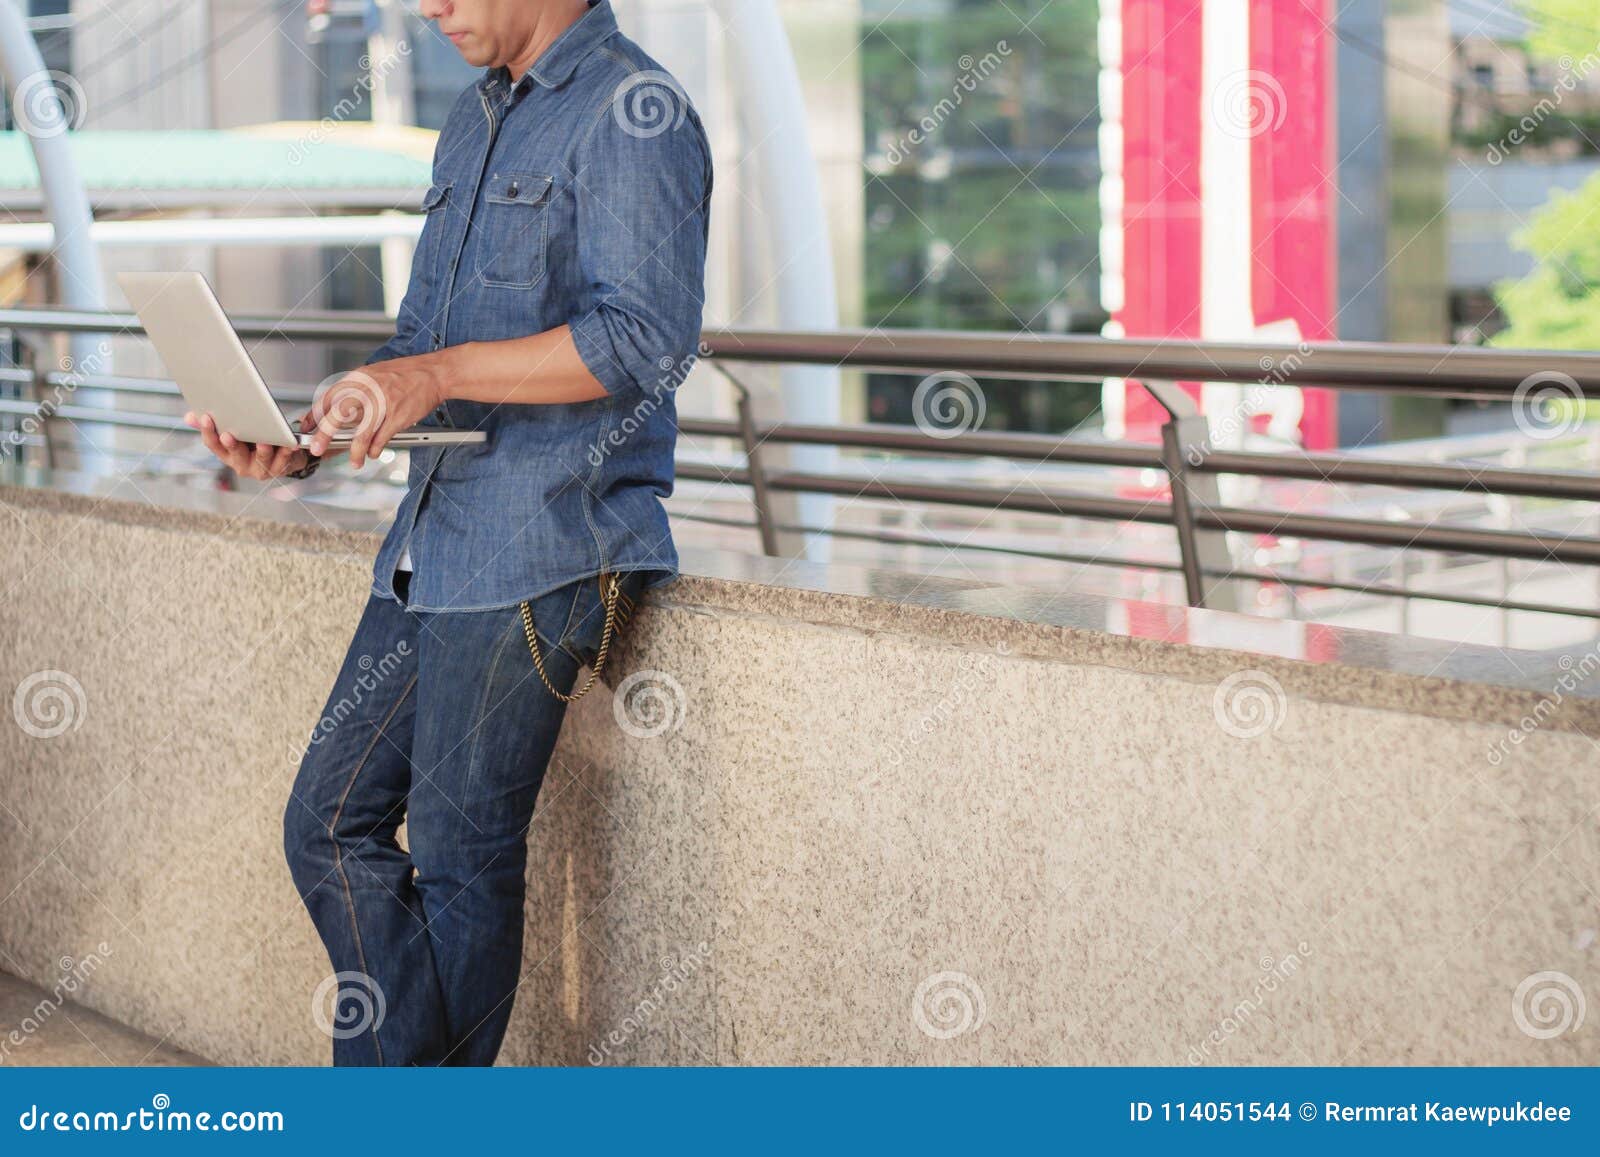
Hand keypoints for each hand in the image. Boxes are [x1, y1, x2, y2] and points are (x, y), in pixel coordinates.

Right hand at [185, 411, 311, 480]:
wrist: (282, 456)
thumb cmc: (254, 442)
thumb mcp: (233, 432)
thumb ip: (215, 425)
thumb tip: (189, 417)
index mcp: (226, 454)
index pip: (213, 444)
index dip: (208, 432)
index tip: (205, 417)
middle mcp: (240, 464)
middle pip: (234, 453)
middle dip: (231, 444)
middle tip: (228, 435)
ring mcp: (259, 469)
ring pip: (261, 460)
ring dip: (262, 450)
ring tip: (264, 441)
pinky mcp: (278, 469)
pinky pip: (283, 460)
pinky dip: (286, 452)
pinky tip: (289, 444)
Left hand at [307, 353, 448, 467]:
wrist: (433, 373)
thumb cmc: (406, 375)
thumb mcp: (374, 375)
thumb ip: (356, 391)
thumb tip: (339, 410)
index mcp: (359, 378)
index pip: (329, 397)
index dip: (314, 415)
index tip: (306, 427)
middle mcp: (368, 389)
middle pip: (339, 413)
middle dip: (325, 434)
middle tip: (317, 448)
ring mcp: (384, 403)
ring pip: (362, 432)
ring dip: (355, 451)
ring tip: (354, 461)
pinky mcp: (398, 416)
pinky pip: (382, 438)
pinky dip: (376, 449)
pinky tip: (373, 453)